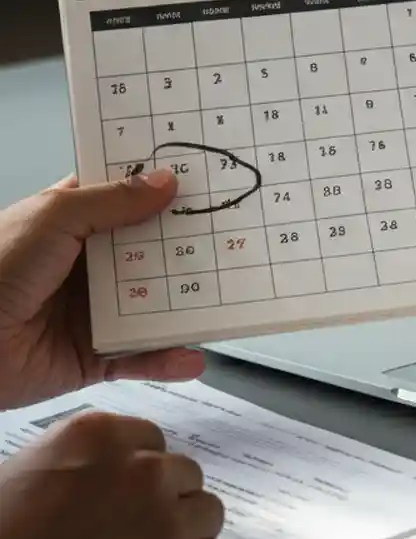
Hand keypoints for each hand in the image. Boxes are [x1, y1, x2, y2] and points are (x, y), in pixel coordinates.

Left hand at [0, 171, 205, 409]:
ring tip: (227, 298)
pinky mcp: (95, 356)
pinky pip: (140, 358)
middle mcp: (87, 265)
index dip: (162, 190)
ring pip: (155, 306)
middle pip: (151, 253)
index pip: (125, 200)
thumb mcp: (54, 218)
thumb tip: (167, 182)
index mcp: (71, 223)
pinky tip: (192, 357)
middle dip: (190, 247)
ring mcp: (94, 312)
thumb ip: (113, 202)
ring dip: (188, 305)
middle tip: (237, 235)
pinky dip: (167, 359)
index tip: (207, 178)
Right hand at [0, 411, 224, 538]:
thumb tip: (120, 464)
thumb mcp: (34, 468)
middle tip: (137, 522)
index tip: (124, 488)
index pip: (151, 438)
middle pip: (186, 473)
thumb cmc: (0, 532)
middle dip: (167, 495)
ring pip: (208, 512)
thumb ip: (89, 458)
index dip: (139, 467)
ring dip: (186, 528)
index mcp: (101, 437)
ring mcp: (165, 525)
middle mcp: (144, 472)